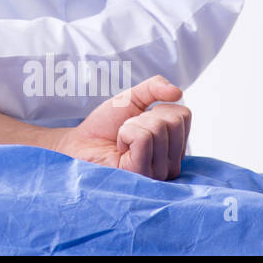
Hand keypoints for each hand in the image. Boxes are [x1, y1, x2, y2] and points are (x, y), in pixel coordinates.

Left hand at [53, 75, 190, 180]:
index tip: (139, 121)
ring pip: (157, 128)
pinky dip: (125, 134)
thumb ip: (154, 88)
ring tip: (122, 141)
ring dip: (131, 127)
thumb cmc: (105, 127)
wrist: (79, 144)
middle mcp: (173, 163)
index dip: (157, 109)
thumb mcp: (131, 100)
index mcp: (174, 146)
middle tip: (128, 131)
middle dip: (144, 117)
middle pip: (173, 121)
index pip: (184, 115)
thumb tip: (178, 91)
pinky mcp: (142, 174)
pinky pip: (143, 139)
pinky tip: (120, 148)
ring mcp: (159, 172)